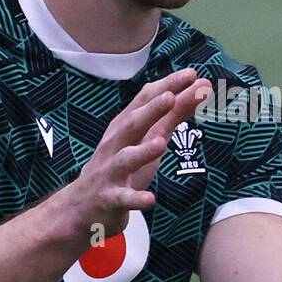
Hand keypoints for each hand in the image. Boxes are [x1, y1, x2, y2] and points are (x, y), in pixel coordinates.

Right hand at [67, 68, 211, 238]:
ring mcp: (111, 172)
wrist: (80, 207)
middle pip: (132, 124)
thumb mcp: (148, 139)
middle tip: (171, 96)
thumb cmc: (120, 167)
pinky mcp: (110, 198)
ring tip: (160, 143)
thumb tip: (200, 88)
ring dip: (142, 151)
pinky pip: (123, 198)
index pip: (145, 101)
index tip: (191, 74)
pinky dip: (135, 198)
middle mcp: (115, 144)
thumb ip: (173, 116)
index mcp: (125, 127)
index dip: (167, 87)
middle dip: (151, 110)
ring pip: (125, 159)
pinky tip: (150, 199)